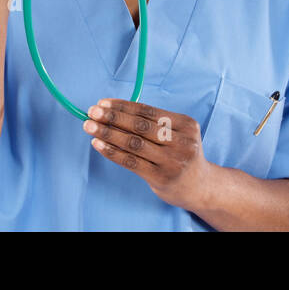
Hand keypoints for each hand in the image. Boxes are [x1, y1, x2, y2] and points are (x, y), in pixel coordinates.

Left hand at [83, 99, 209, 208]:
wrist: (199, 186)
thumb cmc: (181, 155)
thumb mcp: (178, 134)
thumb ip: (154, 124)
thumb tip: (114, 111)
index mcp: (186, 124)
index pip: (149, 111)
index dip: (124, 106)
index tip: (103, 103)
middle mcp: (182, 141)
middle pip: (141, 126)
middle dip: (113, 117)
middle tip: (92, 112)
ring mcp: (172, 161)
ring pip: (134, 143)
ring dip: (108, 133)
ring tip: (89, 126)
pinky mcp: (161, 177)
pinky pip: (131, 162)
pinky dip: (112, 152)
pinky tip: (97, 144)